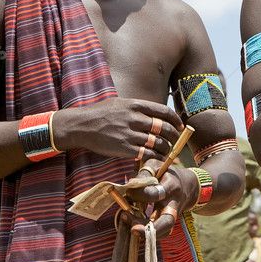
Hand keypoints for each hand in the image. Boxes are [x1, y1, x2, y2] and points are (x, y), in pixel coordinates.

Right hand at [54, 98, 182, 161]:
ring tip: (167, 151)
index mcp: (135, 105)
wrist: (81, 126)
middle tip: (175, 139)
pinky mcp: (125, 148)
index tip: (179, 125)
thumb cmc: (99, 113)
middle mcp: (134, 118)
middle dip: (174, 135)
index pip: (163, 111)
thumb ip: (136, 107)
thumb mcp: (119, 103)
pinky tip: (157, 158)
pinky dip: (155, 157)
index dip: (175, 119)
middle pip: (163, 127)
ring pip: (158, 142)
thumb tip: (153, 112)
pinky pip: (147, 154)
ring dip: (166, 148)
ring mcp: (130, 134)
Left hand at [122, 162, 198, 238]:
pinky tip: (136, 229)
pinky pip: (161, 233)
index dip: (140, 194)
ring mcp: (173, 215)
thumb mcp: (155, 165)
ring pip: (165, 231)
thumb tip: (130, 186)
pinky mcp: (169, 222)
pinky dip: (149, 234)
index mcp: (171, 186)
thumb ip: (144, 173)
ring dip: (148, 233)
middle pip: (167, 221)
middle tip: (133, 229)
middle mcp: (174, 203)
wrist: (187, 185)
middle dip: (149, 228)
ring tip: (132, 229)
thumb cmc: (166, 173)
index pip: (155, 194)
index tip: (128, 192)